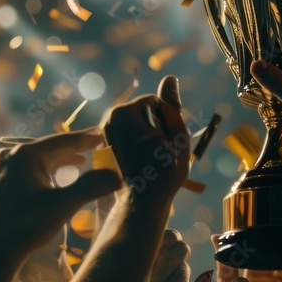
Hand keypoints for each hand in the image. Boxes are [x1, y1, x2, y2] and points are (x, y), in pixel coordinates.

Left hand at [0, 130, 121, 260]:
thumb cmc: (25, 226)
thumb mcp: (63, 206)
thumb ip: (90, 187)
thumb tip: (116, 177)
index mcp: (25, 154)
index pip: (62, 141)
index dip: (85, 139)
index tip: (102, 135)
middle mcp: (9, 155)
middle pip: (48, 149)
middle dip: (72, 150)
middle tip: (93, 149)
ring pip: (35, 159)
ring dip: (57, 161)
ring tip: (77, 164)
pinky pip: (24, 169)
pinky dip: (42, 171)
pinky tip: (51, 180)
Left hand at [105, 76, 189, 200]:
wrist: (141, 204)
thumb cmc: (164, 172)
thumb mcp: (176, 136)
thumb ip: (171, 105)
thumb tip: (170, 78)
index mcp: (124, 112)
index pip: (157, 102)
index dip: (168, 121)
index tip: (166, 144)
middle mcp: (109, 119)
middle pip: (145, 111)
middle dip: (156, 127)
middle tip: (160, 153)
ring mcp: (105, 132)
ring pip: (139, 123)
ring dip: (149, 136)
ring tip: (151, 159)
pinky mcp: (106, 144)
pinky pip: (131, 135)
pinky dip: (139, 145)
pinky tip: (141, 163)